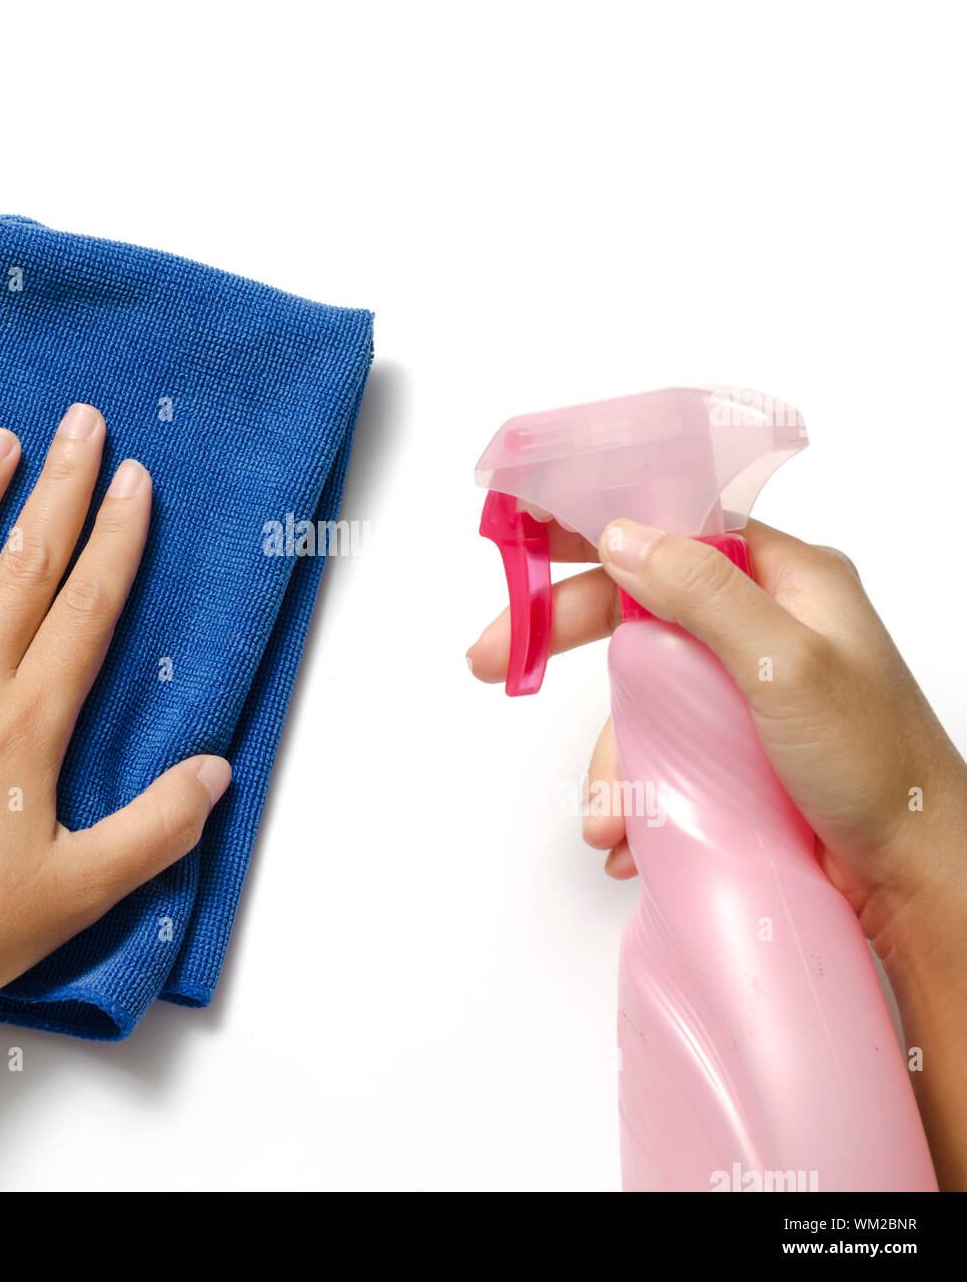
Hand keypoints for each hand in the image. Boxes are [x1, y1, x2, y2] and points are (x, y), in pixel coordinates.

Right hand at [468, 516, 966, 1187]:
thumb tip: (622, 536)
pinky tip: (631, 829)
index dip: (593, 530)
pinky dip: (635, 784)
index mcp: (787, 580)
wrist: (919, 882)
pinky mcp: (735, 745)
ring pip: (642, 689)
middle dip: (562, 636)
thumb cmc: (882, 770)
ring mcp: (747, 687)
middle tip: (493, 659)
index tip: (522, 538)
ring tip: (607, 815)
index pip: (672, 529)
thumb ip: (703, 594)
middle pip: (638, 606)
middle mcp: (764, 624)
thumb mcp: (788, 666)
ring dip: (612, 749)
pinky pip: (661, 744)